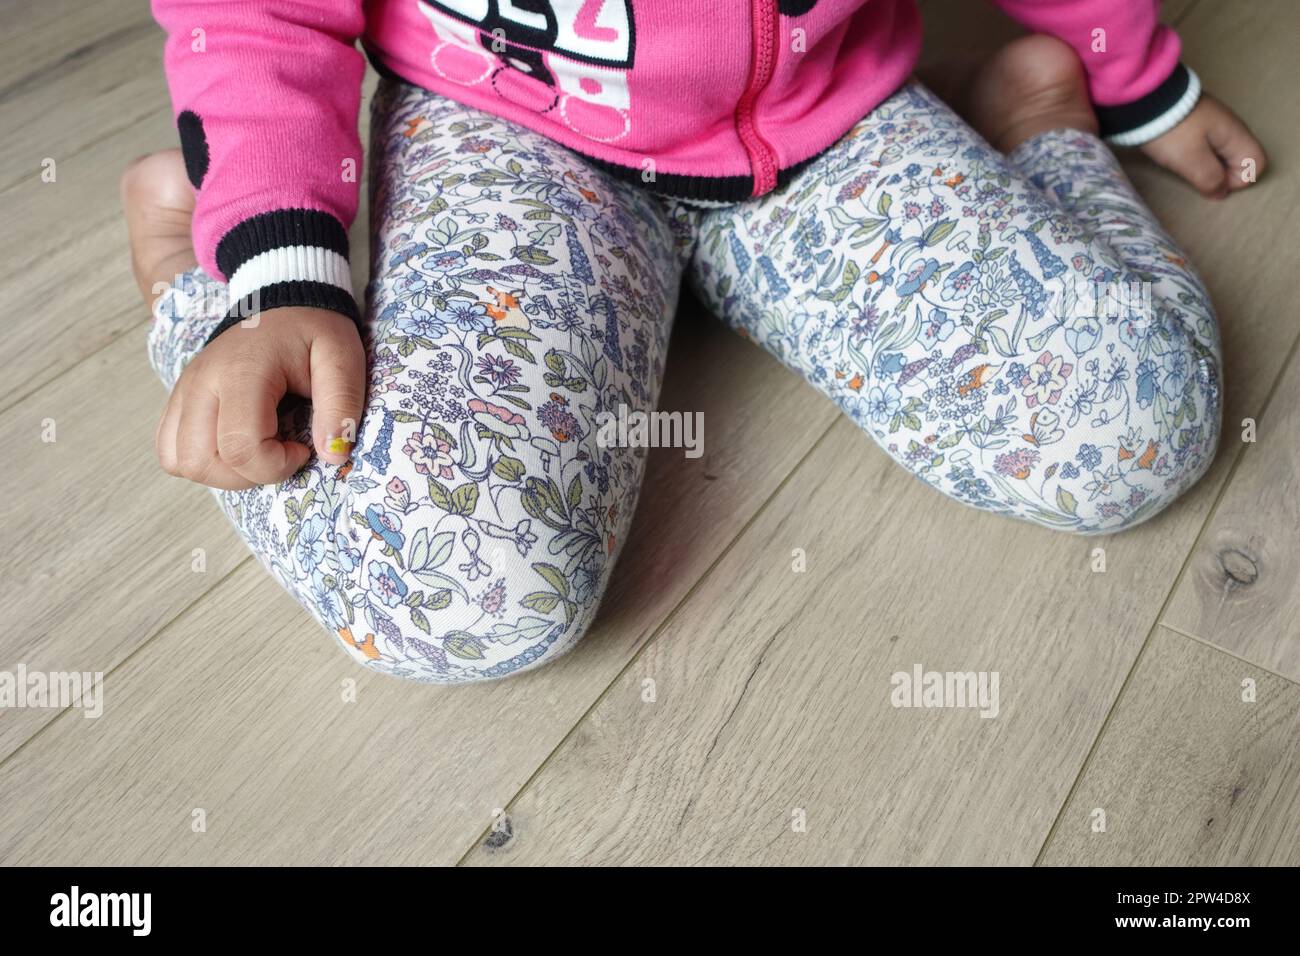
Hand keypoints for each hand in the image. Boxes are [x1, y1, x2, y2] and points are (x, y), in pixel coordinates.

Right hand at [156, 307, 365, 489]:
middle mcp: (201, 383)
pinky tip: (235, 447)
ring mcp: (183, 392)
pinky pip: (170, 451)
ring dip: (222, 474)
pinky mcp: (178, 401)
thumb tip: (333, 455)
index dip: (276, 464)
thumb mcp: (342, 357)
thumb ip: (341, 403)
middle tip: (281, 452)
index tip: (303, 447)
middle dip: (248, 475)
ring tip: (259, 450)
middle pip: (200, 462)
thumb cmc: (312, 330)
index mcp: (241, 372)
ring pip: (178, 462)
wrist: (280, 304)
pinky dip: (201, 463)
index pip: (239, 447)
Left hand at [1139, 94, 1266, 199]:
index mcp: (1236, 135)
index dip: (1236, 181)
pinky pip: (1206, 148)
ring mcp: (1214, 125)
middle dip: (1220, 175)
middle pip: (1240, 161)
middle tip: (1194, 173)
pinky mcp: (1197, 125)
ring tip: (1184, 163)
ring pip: (1222, 156)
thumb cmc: (1171, 130)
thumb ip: (1210, 179)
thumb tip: (1221, 193)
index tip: (1210, 180)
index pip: (1256, 165)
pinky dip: (1196, 157)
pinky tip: (1179, 154)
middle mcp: (1231, 128)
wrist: (1146, 100)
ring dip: (1207, 167)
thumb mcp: (1191, 160)